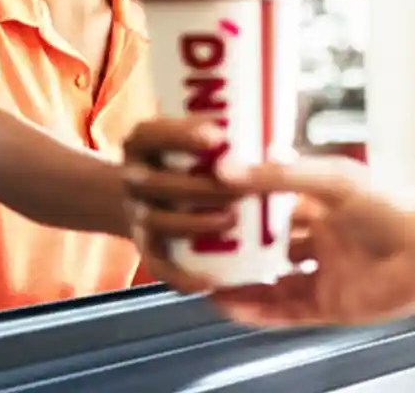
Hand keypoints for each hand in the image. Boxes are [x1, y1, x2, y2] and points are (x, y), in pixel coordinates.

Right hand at [121, 117, 241, 294]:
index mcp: (143, 142)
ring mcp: (137, 214)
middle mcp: (134, 177)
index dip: (181, 135)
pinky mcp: (147, 248)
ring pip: (160, 223)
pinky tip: (209, 282)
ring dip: (195, 224)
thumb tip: (281, 153)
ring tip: (231, 222)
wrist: (141, 194)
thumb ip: (227, 141)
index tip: (218, 137)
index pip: (152, 133)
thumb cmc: (186, 160)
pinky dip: (182, 277)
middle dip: (201, 187)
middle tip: (241, 188)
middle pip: (159, 182)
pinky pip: (160, 267)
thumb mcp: (193, 139)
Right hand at [207, 155, 414, 326]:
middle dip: (238, 246)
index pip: (274, 201)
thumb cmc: (392, 209)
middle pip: (270, 243)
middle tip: (203, 245)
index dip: (244, 202)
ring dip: (242, 283)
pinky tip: (233, 308)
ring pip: (273, 281)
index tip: (211, 200)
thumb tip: (230, 168)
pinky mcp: (330, 304)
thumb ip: (280, 175)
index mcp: (324, 202)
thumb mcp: (331, 180)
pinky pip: (286, 310)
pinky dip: (258, 311)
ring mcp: (326, 273)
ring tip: (208, 282)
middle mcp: (324, 237)